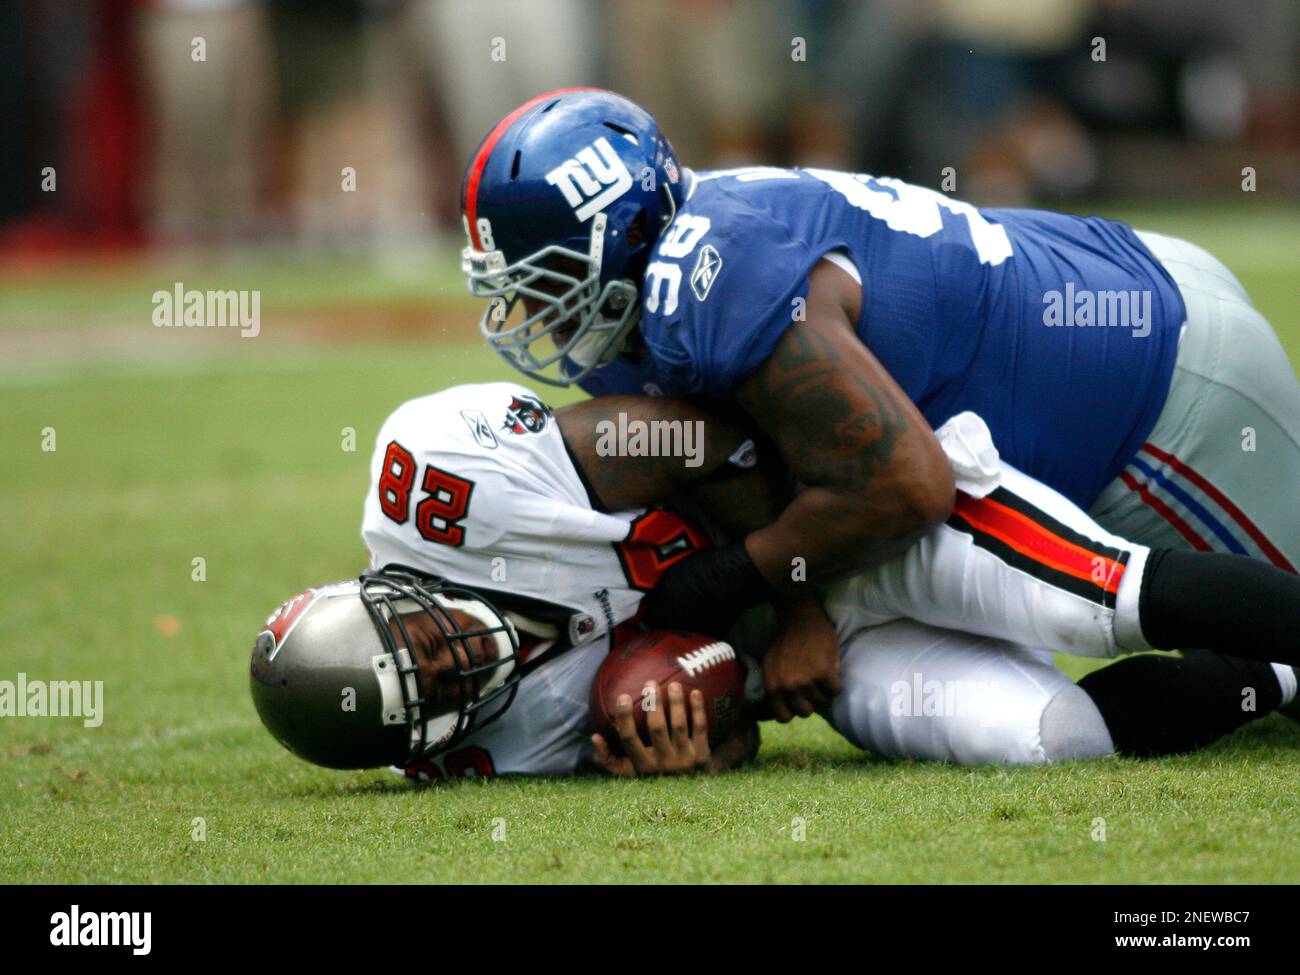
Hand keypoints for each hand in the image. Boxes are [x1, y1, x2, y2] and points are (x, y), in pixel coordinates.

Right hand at [591, 681, 710, 776]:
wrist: (689, 789)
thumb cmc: (651, 772)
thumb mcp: (628, 772)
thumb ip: (607, 758)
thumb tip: (595, 736)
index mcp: (642, 766)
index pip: (629, 739)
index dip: (624, 718)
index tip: (622, 696)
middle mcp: (663, 764)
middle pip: (657, 729)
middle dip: (653, 704)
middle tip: (650, 683)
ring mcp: (685, 760)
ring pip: (679, 725)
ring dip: (676, 703)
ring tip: (673, 684)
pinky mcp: (702, 755)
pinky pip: (701, 727)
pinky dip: (698, 709)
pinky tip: (695, 692)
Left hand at [763, 599, 841, 721]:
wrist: (800, 618)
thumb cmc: (786, 641)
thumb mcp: (770, 666)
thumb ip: (775, 688)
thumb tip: (781, 712)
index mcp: (772, 686)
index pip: (784, 717)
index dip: (794, 711)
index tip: (799, 702)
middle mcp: (788, 687)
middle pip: (806, 712)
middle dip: (811, 701)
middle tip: (813, 686)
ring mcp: (806, 681)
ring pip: (822, 701)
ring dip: (824, 690)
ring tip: (821, 673)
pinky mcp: (824, 673)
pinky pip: (835, 690)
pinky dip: (836, 683)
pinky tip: (831, 670)